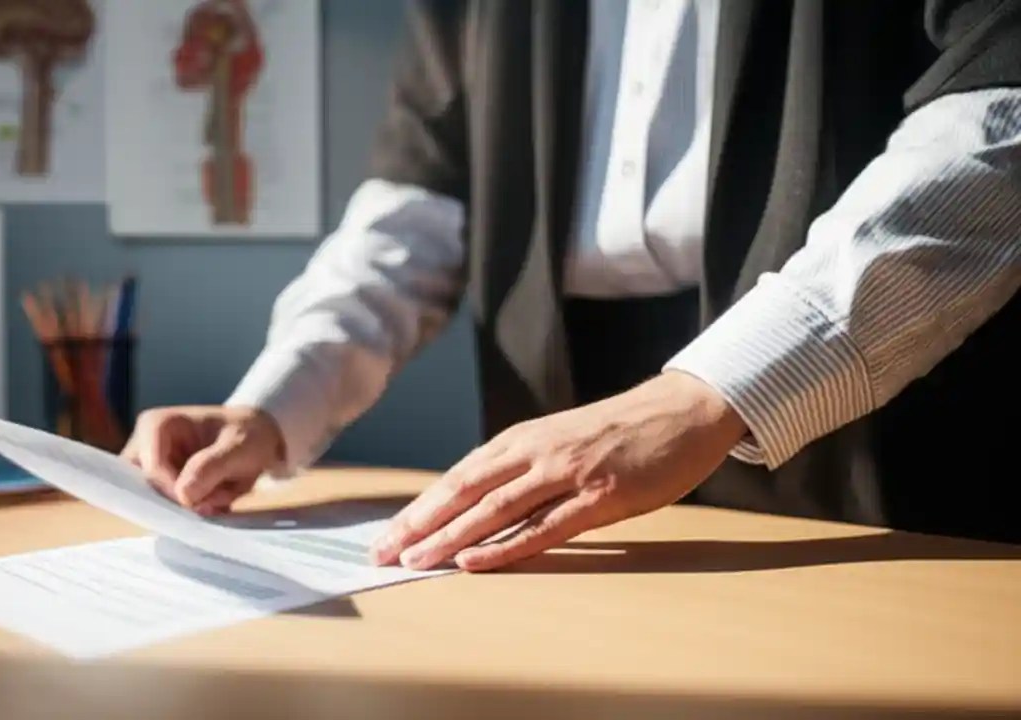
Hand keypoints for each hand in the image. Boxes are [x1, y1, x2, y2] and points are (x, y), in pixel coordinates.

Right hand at [120, 405, 284, 515]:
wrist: (257, 442)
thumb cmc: (247, 435)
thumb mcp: (239, 447)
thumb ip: (211, 467)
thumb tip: (183, 495)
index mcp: (155, 425)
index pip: (152, 470)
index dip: (176, 492)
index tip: (206, 502)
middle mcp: (143, 447)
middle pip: (148, 490)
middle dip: (184, 503)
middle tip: (218, 502)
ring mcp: (149, 469)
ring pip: (159, 506)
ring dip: (193, 508)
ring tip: (223, 495)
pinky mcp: (160, 488)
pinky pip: (168, 511)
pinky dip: (196, 511)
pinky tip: (218, 500)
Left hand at [369, 371, 746, 571]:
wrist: (683, 410)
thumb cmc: (620, 432)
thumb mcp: (560, 441)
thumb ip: (522, 467)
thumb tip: (478, 504)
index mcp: (522, 439)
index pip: (458, 477)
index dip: (420, 508)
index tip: (387, 535)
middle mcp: (536, 451)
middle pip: (464, 490)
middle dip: (418, 523)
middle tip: (381, 552)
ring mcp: (567, 472)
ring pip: (495, 508)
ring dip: (450, 536)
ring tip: (415, 560)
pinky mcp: (600, 495)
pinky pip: (545, 525)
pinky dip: (506, 546)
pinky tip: (474, 561)